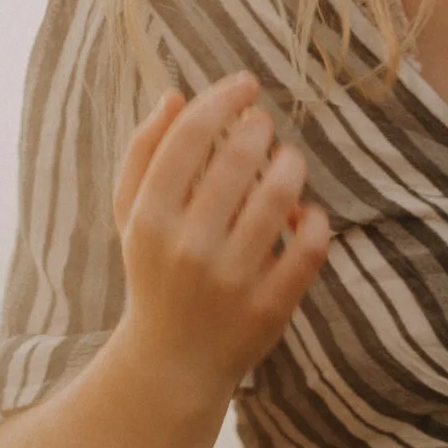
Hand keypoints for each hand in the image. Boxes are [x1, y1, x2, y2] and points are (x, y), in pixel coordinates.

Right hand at [107, 72, 331, 409]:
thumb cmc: (154, 272)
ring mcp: (232, 280)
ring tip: (286, 161)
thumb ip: (143, 152)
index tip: (245, 84)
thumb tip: (175, 94)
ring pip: (281, 195)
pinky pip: (311, 246)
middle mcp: (188, 247)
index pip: (191, 136)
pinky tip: (304, 213)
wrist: (171, 363)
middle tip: (263, 126)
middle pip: (240, 158)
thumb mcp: (131, 216)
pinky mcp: (270, 308)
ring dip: (292, 164)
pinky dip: (317, 219)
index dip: (223, 98)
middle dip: (260, 127)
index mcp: (150, 218)